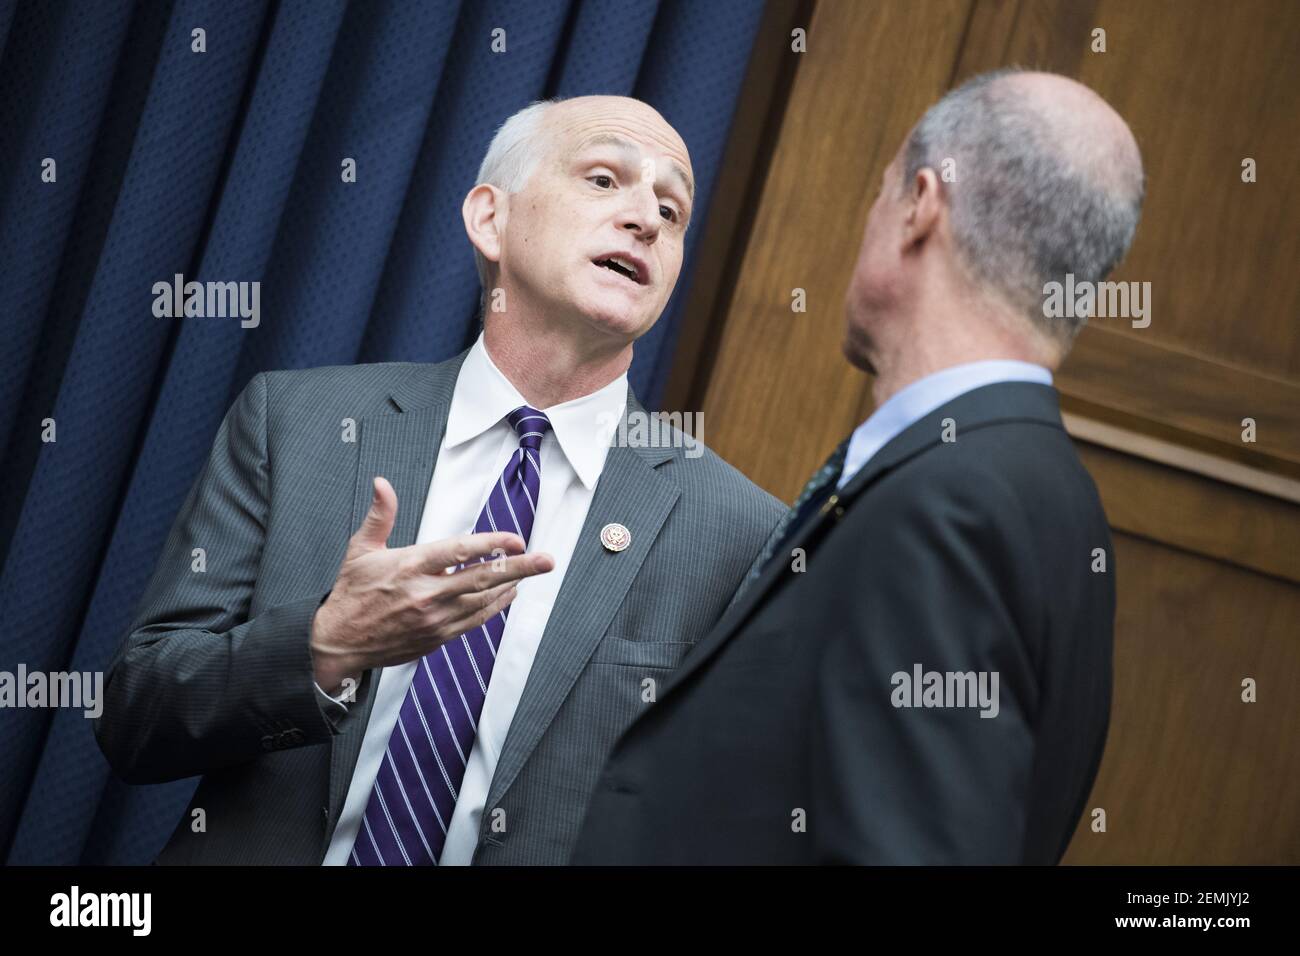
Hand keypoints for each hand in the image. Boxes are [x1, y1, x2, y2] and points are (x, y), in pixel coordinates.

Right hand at [310, 476, 553, 692]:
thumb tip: (382, 483)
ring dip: (511, 585)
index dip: (491, 544)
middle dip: (518, 568)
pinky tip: (509, 594)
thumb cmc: (352, 593)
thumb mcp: (361, 550)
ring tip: (532, 572)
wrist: (339, 643)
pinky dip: (495, 607)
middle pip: (481, 578)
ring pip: (483, 600)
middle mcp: (426, 593)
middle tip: (546, 560)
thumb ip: (380, 516)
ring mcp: (434, 618)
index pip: (458, 551)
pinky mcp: (437, 637)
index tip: (516, 539)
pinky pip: (475, 621)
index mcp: (409, 567)